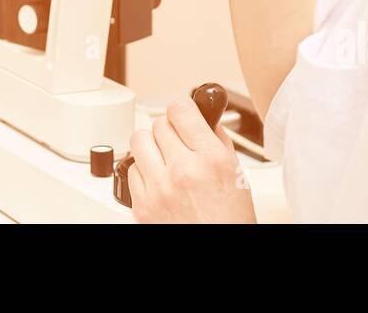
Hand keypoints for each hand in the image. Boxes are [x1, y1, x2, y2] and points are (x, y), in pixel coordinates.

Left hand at [127, 96, 256, 223]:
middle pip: (158, 124)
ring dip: (151, 146)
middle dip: (168, 131)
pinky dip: (142, 171)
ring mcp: (160, 188)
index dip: (181, 109)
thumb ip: (219, 143)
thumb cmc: (229, 222)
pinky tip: (158, 181)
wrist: (217, 258)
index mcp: (212, 159)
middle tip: (177, 143)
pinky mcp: (142, 206)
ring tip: (163, 159)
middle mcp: (184, 170)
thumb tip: (205, 119)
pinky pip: (131, 170)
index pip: (181, 108)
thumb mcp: (236, 177)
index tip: (182, 114)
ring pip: (139, 141)